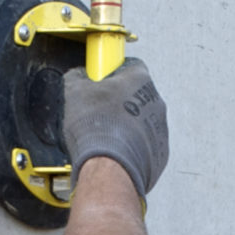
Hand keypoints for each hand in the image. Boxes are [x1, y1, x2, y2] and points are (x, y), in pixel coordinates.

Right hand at [60, 58, 167, 198]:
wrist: (109, 169)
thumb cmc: (98, 130)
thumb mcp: (74, 91)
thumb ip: (77, 76)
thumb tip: (77, 76)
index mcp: (139, 80)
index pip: (130, 66)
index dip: (112, 74)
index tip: (102, 82)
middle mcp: (156, 102)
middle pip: (136, 95)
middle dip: (119, 102)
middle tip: (99, 113)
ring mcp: (160, 128)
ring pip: (141, 121)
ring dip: (126, 126)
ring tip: (105, 135)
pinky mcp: (159, 153)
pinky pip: (145, 144)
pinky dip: (132, 146)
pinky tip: (114, 151)